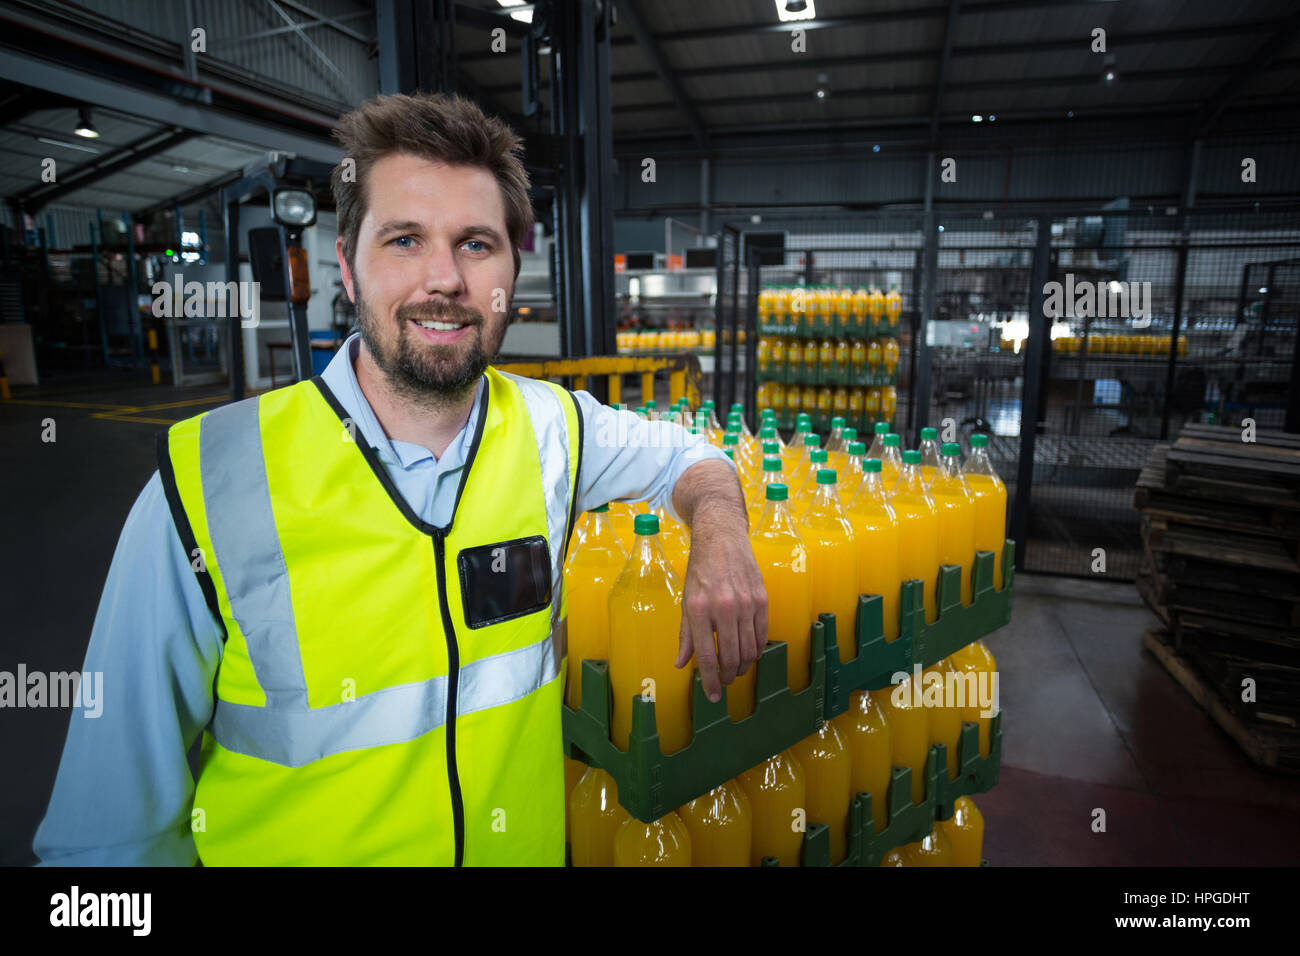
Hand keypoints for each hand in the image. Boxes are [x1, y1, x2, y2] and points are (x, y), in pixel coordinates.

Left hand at [673, 507, 768, 704]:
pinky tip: (750, 654)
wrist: (722, 537)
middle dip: (728, 676)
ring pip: (749, 649)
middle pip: (731, 657)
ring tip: (736, 670)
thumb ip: (686, 635)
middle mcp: (723, 608)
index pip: (706, 656)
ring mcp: (746, 603)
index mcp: (699, 610)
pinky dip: (756, 649)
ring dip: (743, 666)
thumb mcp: (686, 601)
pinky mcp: (761, 599)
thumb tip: (682, 664)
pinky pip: (762, 634)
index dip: (710, 681)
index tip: (712, 696)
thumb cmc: (700, 570)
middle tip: (725, 682)